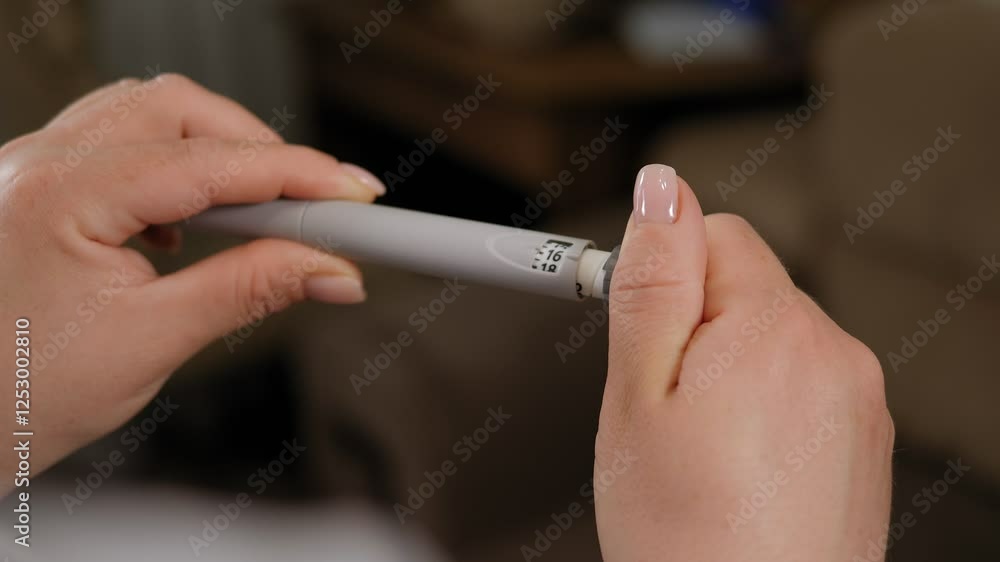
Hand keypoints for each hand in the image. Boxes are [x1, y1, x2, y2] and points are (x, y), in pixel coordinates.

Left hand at [0, 75, 384, 492]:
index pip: (213, 162)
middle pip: (180, 109)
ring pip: (151, 116)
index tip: (357, 196)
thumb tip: (329, 268)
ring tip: (263, 211)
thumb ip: (251, 291)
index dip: (300, 174)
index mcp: (61, 195)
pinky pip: (122, 144)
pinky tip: (196, 220)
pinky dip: (178, 169)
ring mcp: (34, 169)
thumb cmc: (15, 397)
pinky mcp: (41, 188)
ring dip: (219, 154)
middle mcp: (39, 163)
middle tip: (316, 203)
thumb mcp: (152, 342)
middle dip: (260, 150)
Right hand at [595, 165, 892, 560]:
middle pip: (746, 286)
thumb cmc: (686, 541)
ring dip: (729, 368)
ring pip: (772, 337)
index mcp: (773, 331)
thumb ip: (652, 283)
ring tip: (701, 447)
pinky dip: (766, 406)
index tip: (636, 326)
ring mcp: (858, 400)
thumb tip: (662, 191)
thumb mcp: (637, 398)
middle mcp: (834, 354)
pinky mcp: (865, 438)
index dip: (661, 274)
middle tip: (662, 405)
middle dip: (695, 327)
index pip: (715, 233)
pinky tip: (738, 465)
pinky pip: (803, 384)